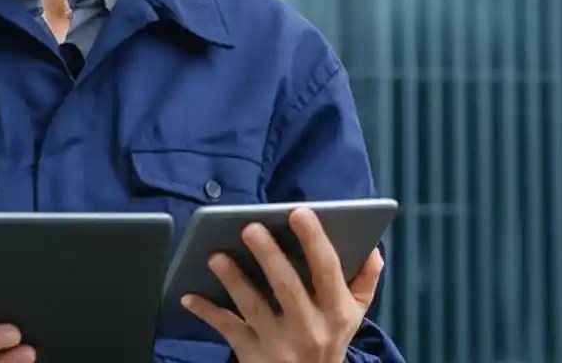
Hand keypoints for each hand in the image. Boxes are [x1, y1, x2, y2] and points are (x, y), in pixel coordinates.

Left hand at [182, 208, 383, 362]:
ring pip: (254, 307)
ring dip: (234, 280)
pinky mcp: (253, 357)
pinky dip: (207, 312)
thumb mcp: (354, 317)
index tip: (298, 212)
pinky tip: (188, 295)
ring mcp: (279, 345)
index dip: (314, 240)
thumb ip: (364, 281)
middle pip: (287, 287)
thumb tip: (373, 248)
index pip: (328, 271)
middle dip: (268, 256)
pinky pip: (228, 330)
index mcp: (338, 313)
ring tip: (216, 256)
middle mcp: (310, 330)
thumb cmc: (329, 340)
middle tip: (249, 227)